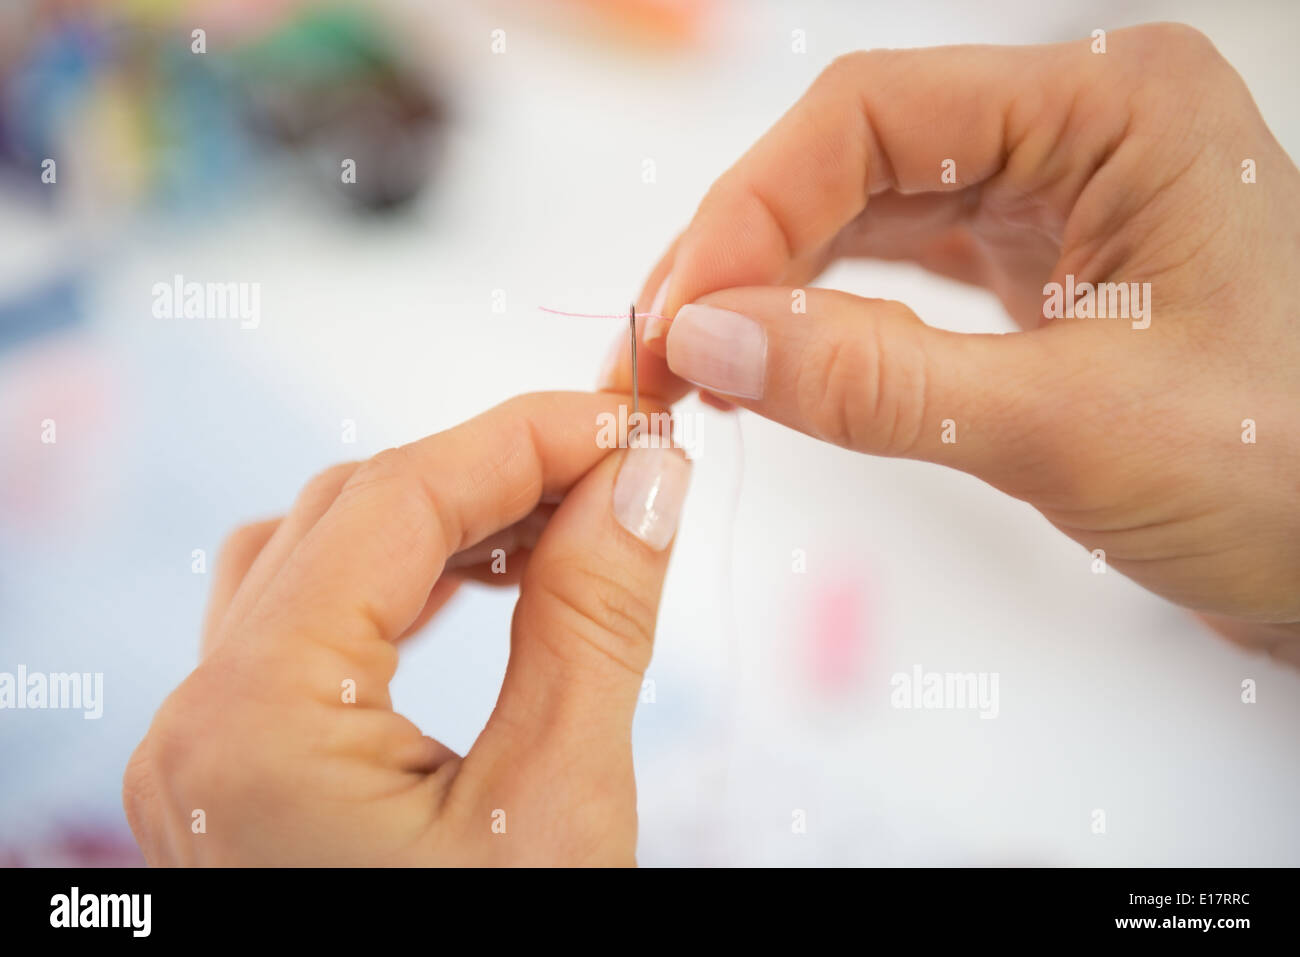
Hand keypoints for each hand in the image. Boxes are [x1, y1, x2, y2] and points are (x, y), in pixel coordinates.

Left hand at [123, 393, 689, 864]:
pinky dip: (404, 577)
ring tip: (563, 520)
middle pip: (350, 513)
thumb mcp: (560, 810)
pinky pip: (310, 617)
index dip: (527, 436)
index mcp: (250, 725)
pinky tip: (483, 585)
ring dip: (445, 518)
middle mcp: (199, 721)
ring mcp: (210, 748)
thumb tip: (643, 478)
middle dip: (494, 471)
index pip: (397, 501)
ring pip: (320, 554)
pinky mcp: (246, 770)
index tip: (631, 417)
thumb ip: (593, 618)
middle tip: (618, 467)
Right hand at [601, 23, 1299, 661]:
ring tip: (697, 358)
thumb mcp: (1069, 428)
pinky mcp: (1045, 265)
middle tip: (660, 348)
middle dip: (746, 249)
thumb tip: (706, 339)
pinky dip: (831, 308)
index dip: (749, 211)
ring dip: (775, 279)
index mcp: (1111, 106)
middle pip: (856, 155)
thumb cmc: (1288, 475)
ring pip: (870, 209)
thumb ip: (876, 380)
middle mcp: (1081, 127)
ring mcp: (1061, 194)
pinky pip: (906, 264)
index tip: (674, 315)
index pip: (874, 117)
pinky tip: (779, 350)